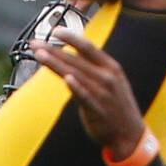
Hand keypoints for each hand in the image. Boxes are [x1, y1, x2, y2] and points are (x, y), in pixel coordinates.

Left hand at [34, 29, 144, 157]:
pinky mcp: (98, 110)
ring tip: (39, 55)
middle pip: (76, 60)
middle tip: (34, 43)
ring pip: (75, 75)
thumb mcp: (112, 81)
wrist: (130, 135)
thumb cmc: (116, 106)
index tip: (55, 30)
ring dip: (56, 64)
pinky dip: (76, 87)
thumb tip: (72, 58)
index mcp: (111, 67)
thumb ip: (93, 69)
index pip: (88, 47)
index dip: (71, 37)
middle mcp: (108, 77)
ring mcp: (103, 93)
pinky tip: (67, 79)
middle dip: (53, 50)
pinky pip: (85, 97)